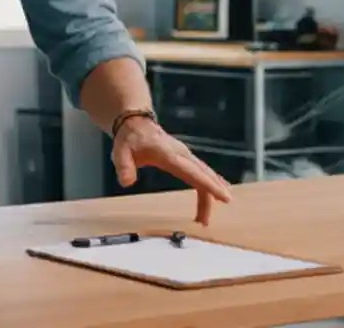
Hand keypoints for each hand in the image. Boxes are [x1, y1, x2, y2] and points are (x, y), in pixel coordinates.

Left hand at [111, 117, 232, 224]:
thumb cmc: (130, 139)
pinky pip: (200, 173)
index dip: (209, 184)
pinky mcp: (185, 159)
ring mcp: (185, 156)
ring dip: (209, 194)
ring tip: (205, 219)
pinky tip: (211, 198)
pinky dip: (206, 187)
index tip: (223, 196)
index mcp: (169, 154)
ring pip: (204, 174)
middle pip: (204, 174)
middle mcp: (182, 154)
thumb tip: (126, 182)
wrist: (135, 124)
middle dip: (213, 193)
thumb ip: (123, 166)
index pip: (193, 171)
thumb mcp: (120, 151)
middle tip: (211, 217)